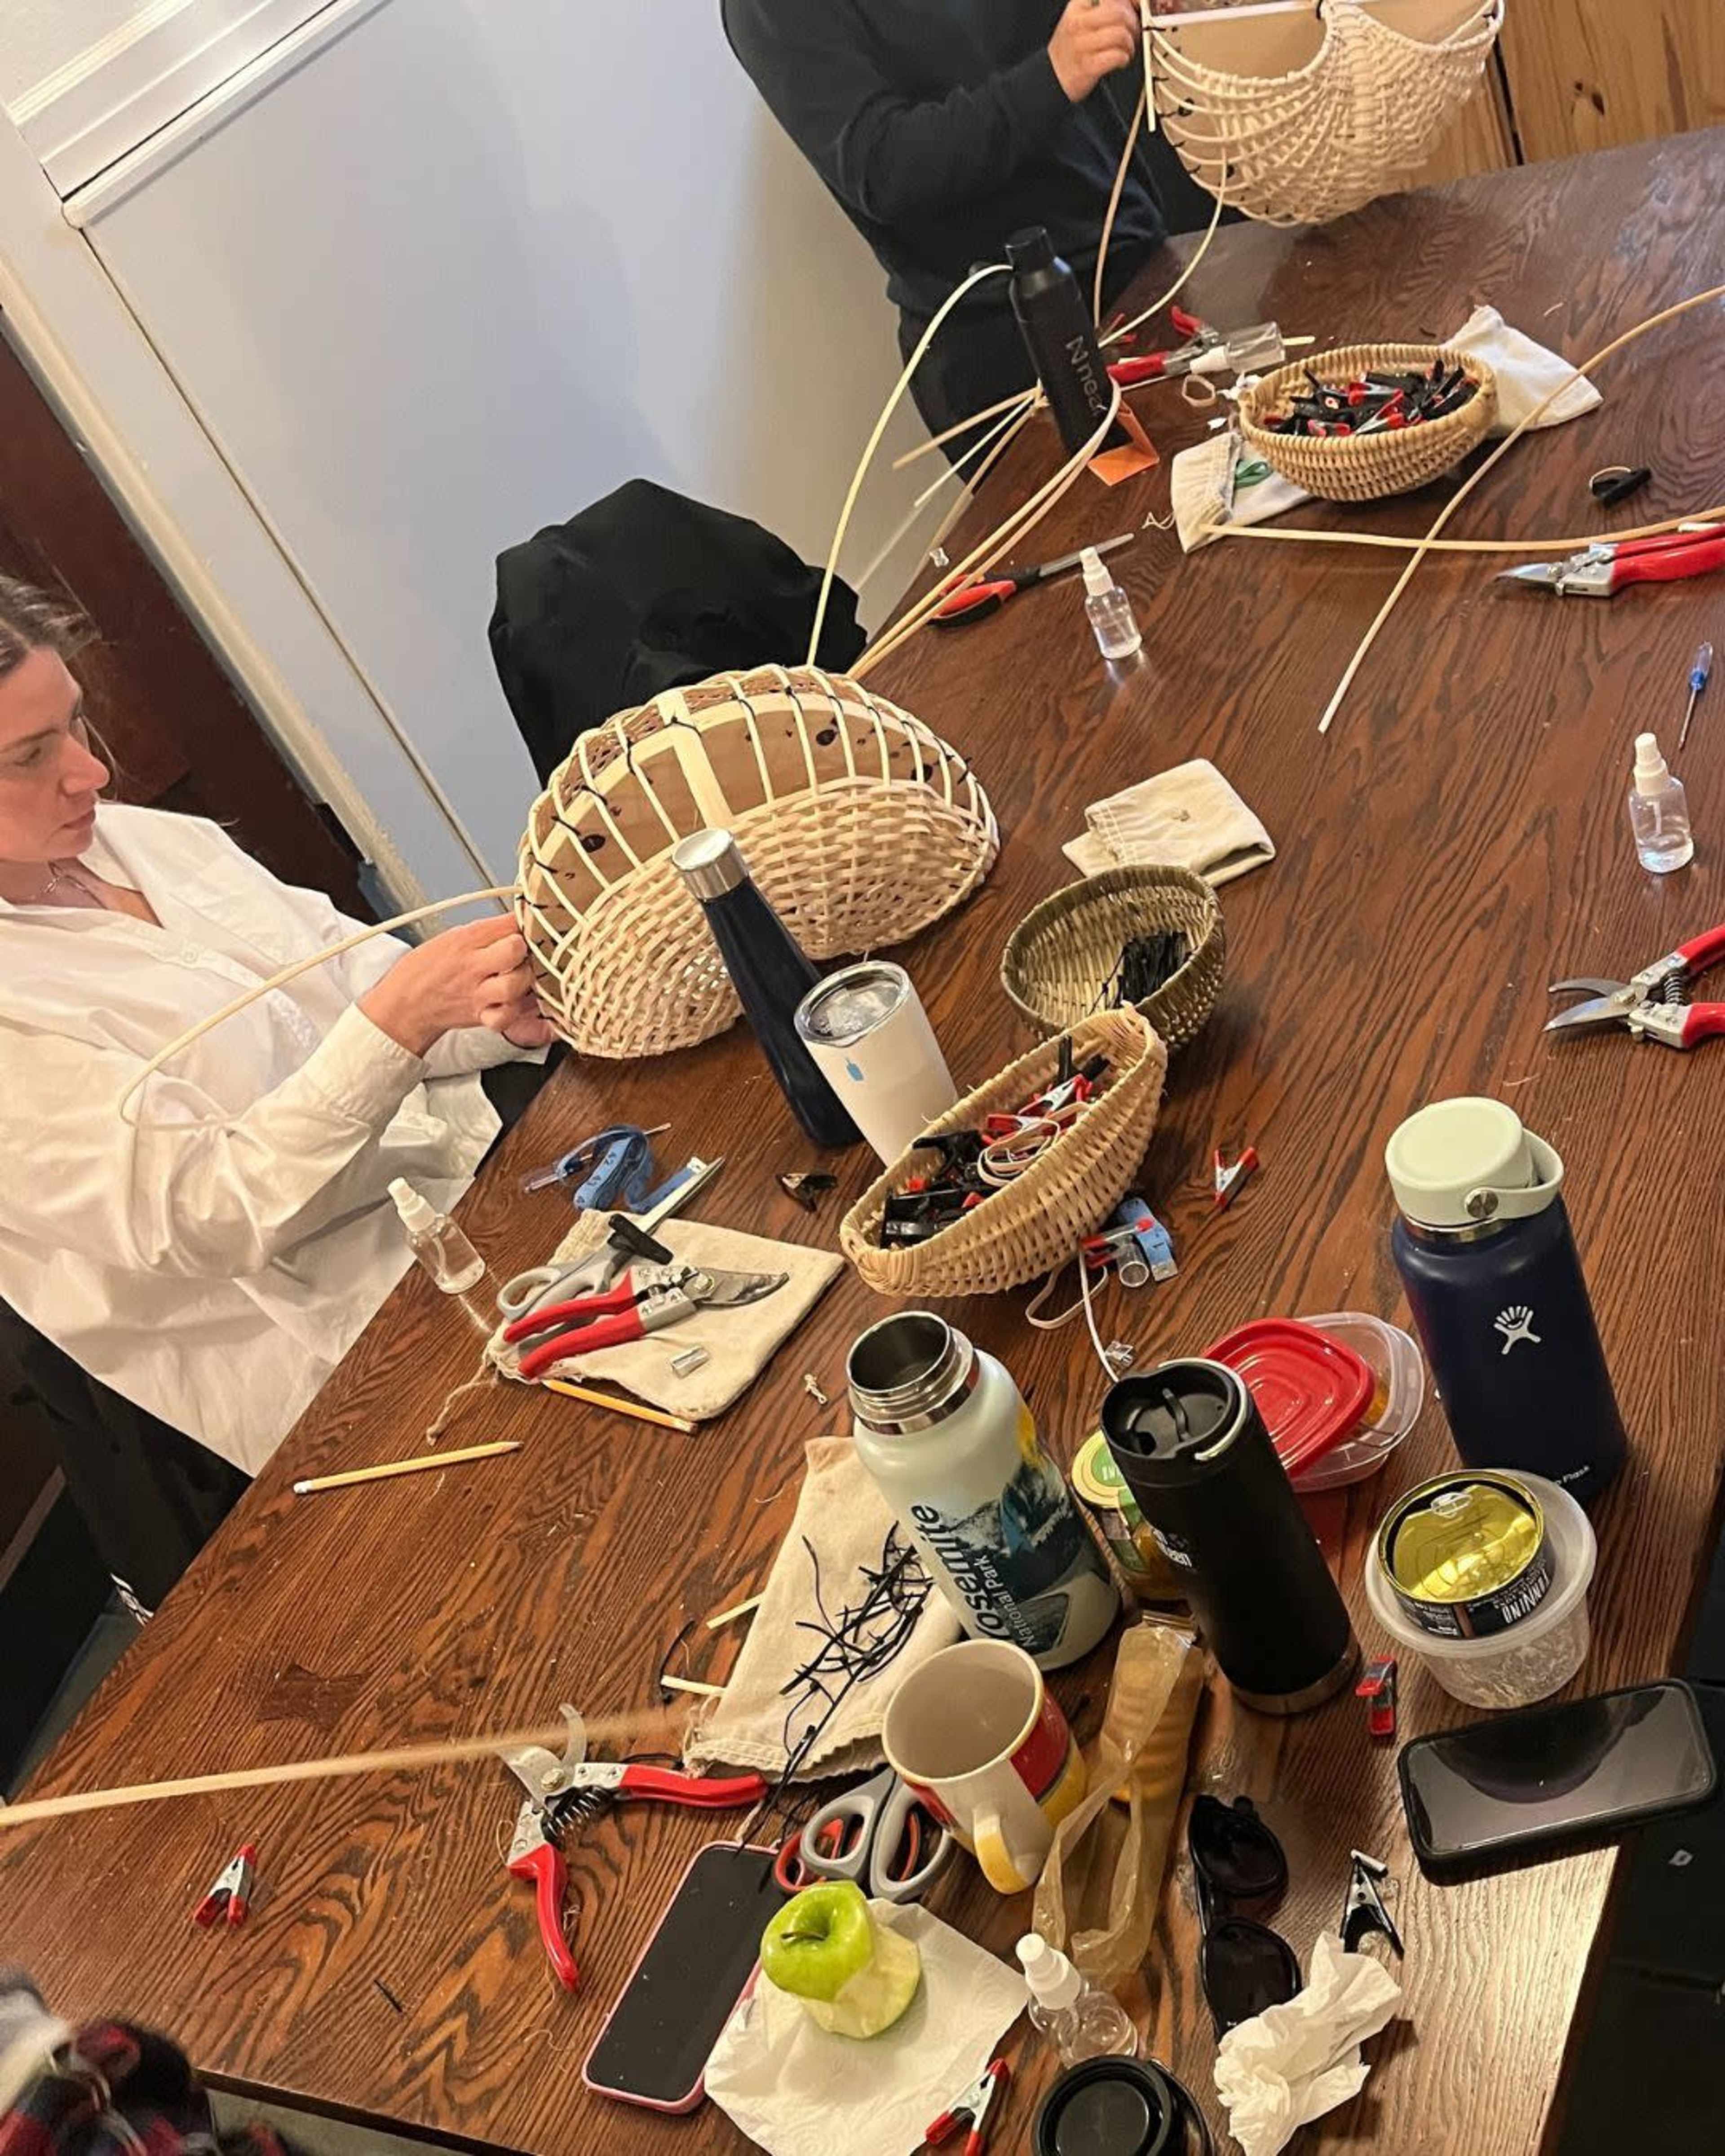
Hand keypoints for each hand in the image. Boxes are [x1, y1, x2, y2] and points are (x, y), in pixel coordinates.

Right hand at [360, 917, 553, 1056]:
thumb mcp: (453, 938)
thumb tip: (521, 922)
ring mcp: (478, 993)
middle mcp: (472, 965)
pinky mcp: (481, 1016)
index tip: (530, 924)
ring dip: (525, 978)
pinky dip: (514, 1010)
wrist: (405, 1004)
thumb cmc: (428, 969)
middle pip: (515, 949)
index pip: (508, 922)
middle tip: (527, 952)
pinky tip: (512, 1001)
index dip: (525, 921)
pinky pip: (506, 1016)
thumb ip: (487, 932)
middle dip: (527, 947)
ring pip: (516, 983)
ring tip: (522, 976)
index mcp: (465, 940)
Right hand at [1049, 0, 1140, 102]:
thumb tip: (1134, 2)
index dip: (1131, 0)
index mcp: (1079, 4)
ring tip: (1125, 50)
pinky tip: (1120, 61)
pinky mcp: (1087, 66)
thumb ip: (1107, 5)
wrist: (1053, 77)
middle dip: (1133, 25)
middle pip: (1120, 13)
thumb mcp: (1083, 16)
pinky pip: (1117, 56)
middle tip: (1132, 34)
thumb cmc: (1074, 46)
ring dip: (1130, 45)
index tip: (1137, 5)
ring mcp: (1081, 45)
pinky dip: (1124, 59)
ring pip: (1121, 34)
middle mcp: (1078, 22)